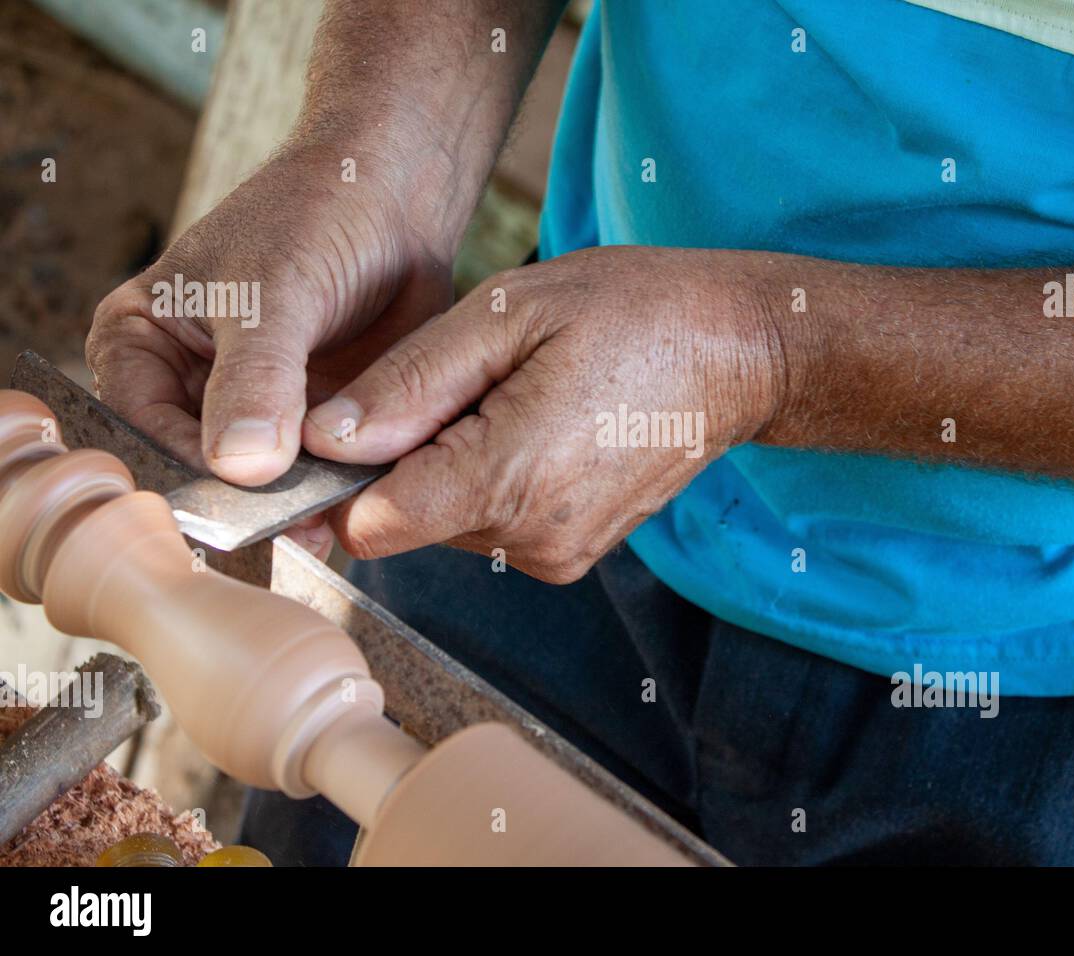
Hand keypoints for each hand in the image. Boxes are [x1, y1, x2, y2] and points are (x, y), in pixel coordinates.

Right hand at [86, 142, 452, 555]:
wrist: (392, 200)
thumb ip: (256, 378)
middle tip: (296, 527)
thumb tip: (239, 465)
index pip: (144, 430)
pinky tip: (362, 502)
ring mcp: (253, 411)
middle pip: (203, 469)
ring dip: (299, 505)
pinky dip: (338, 491)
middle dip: (250, 499)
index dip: (193, 470)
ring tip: (332, 522)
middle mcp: (187, 388)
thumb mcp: (275, 292)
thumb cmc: (314, 219)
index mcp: (139, 346)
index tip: (246, 497)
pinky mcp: (310, 426)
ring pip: (264, 483)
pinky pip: (317, 476)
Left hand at [302, 246, 787, 582]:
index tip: (351, 421)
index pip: (369, 522)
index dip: (340, 476)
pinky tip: (533, 424)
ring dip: (448, 465)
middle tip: (464, 381)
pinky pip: (490, 525)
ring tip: (509, 397)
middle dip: (404, 457)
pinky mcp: (572, 553)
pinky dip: (487, 480)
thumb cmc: (630, 312)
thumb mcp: (508, 315)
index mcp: (509, 479)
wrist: (737, 352)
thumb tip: (323, 439)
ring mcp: (558, 554)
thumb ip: (409, 383)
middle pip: (404, 521)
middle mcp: (531, 539)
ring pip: (444, 523)